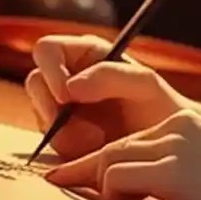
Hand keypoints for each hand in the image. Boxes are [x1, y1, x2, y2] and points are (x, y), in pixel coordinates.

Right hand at [26, 34, 192, 158]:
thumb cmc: (160, 107)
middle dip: (53, 110)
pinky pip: (47, 142)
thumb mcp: (145, 85)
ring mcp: (60, 108)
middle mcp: (68, 76)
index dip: (51, 70)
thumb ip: (111, 75)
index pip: (47, 49)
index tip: (66, 96)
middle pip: (35, 83)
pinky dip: (69, 149)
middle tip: (86, 128)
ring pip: (39, 116)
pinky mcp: (59, 136)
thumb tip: (69, 87)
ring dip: (66, 133)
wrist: (165, 147)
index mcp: (87, 53)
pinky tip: (96, 149)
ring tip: (100, 140)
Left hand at [43, 109, 200, 199]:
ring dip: (102, 193)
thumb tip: (115, 189)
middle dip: (82, 173)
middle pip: (114, 148)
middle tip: (53, 184)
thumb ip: (166, 180)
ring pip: (110, 162)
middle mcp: (182, 125)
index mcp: (191, 126)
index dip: (98, 164)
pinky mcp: (173, 169)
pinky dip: (112, 199)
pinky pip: (116, 179)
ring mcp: (177, 143)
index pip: (132, 141)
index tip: (68, 178)